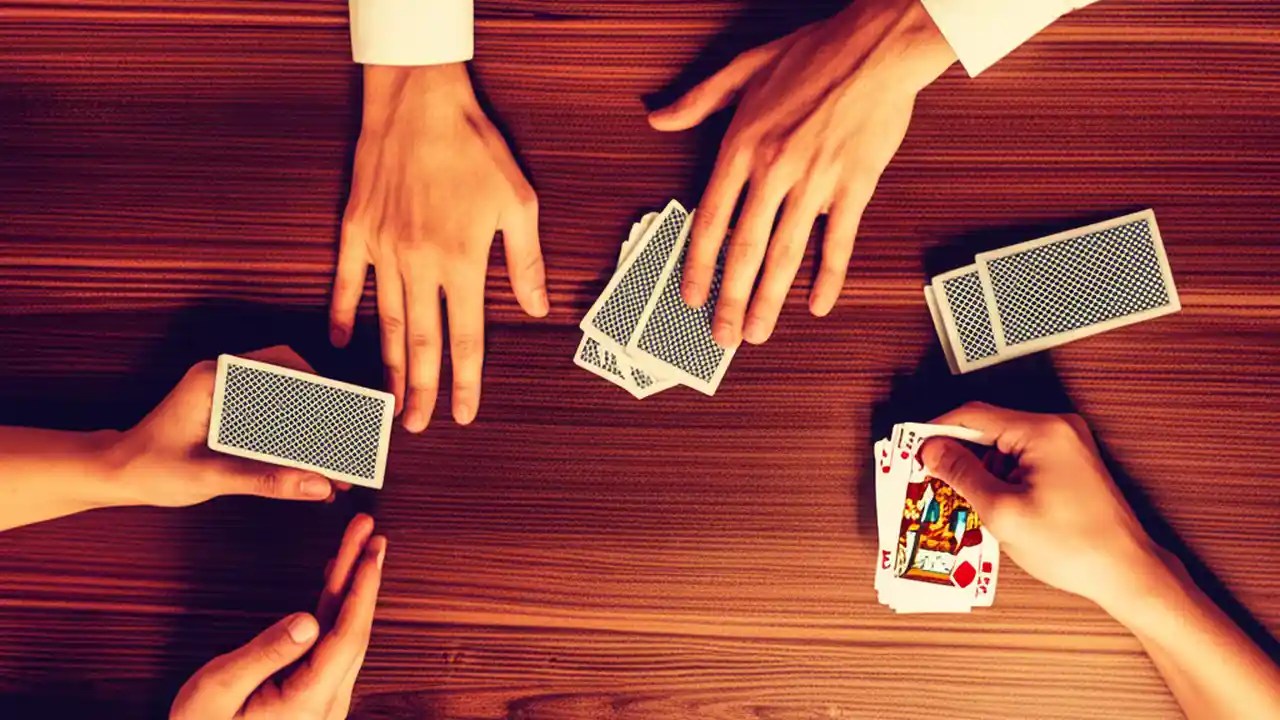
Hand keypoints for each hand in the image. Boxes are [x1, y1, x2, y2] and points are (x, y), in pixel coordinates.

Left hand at [110, 346, 342, 507]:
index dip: (322, 392)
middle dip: (327, 412)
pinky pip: (276, 417)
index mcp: (216, 379)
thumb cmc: (152, 470)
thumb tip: (318, 486)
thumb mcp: (211, 479)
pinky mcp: (234, 411)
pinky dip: (298, 439)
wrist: (116, 474)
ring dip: (315, 428)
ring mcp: (231, 392)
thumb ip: (266, 480)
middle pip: (294, 380)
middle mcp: (226, 376)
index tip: (348, 418)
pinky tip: (313, 469)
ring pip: (290, 399)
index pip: (284, 371)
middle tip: (351, 442)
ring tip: (338, 462)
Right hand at [171, 514, 385, 719]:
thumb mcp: (217, 691)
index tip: (370, 557)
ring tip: (360, 544)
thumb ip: (264, 655)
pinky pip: (331, 642)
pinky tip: (337, 580)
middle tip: (370, 533)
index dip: (361, 593)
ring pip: (344, 632)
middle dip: (361, 577)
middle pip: (351, 629)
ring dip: (351, 586)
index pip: (346, 639)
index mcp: (307, 702)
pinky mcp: (313, 692)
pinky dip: (334, 606)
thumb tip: (308, 621)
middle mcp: (326, 702)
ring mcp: (323, 698)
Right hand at [331, 63, 546, 432]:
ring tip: (386, 399)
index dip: (465, 380)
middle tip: (414, 427)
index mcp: (461, 261)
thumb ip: (526, 262)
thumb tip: (538, 309)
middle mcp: (419, 263)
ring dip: (387, 365)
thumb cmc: (473, 146)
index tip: (463, 413)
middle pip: (420, 342)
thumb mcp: (518, 201)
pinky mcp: (356, 229)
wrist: (417, 99)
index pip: (465, 337)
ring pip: (385, 321)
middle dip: (419, 390)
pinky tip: (339, 343)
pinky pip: (345, 282)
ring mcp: (382, 248)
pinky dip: (340, 315)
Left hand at [649, 0, 955, 345]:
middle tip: (722, 336)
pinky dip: (829, 277)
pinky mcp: (856, 185)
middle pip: (745, 250)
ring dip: (770, 300)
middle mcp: (775, 169)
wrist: (877, 46)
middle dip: (730, 300)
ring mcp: (816, 180)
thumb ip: (698, 100)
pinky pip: (839, 241)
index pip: (711, 220)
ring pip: (786, 254)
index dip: (698, 266)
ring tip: (758, 332)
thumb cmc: (814, 53)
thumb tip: (658, 118)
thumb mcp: (744, 66)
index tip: (691, 297)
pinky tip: (818, 305)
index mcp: (743, 145)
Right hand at [920, 403, 1167, 609]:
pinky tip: (988, 506)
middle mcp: (1057, 428)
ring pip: (1003, 448)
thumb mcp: (1002, 511)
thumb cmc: (1071, 545)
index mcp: (1042, 431)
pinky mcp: (1069, 465)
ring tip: (958, 502)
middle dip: (957, 455)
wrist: (1127, 572)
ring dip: (979, 471)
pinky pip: (1021, 460)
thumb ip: (961, 474)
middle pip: (989, 429)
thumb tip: (931, 449)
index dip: (937, 431)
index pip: (974, 415)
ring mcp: (1066, 445)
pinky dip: (1000, 479)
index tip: (911, 452)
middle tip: (928, 480)